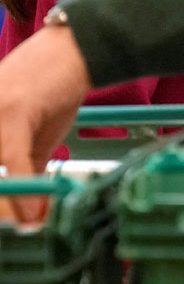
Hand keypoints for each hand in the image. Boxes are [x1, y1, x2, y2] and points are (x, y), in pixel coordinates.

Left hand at [0, 25, 92, 223]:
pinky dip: (23, 192)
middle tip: (15, 234)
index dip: (2, 203)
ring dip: (7, 208)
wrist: (76, 49)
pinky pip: (11, 163)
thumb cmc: (51, 88)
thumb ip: (24, 170)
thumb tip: (30, 213)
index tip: (9, 230)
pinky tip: (34, 211)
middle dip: (2, 209)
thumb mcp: (32, 136)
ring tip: (21, 231)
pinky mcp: (9, 112)